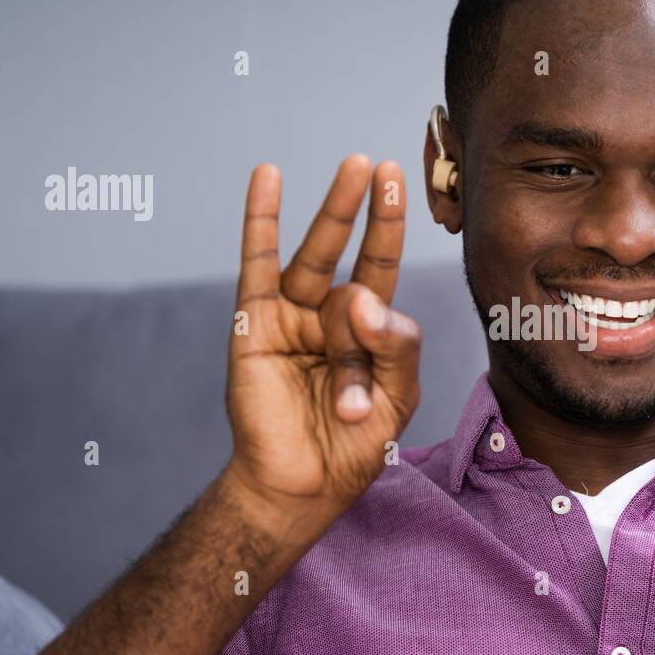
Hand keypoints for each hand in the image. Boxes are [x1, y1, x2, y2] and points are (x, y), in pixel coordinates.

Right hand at [222, 156, 420, 539]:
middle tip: (385, 169)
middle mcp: (329, 316)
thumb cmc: (354, 447)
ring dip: (335, 212)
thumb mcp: (397, 397)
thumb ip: (395, 347)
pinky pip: (257, 265)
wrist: (302, 485)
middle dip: (368, 211)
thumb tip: (363, 298)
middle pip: (350, 252)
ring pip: (316, 262)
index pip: (382, 268)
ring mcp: (290, 317)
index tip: (399, 184)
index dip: (390, 228)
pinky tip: (267, 178)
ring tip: (356, 170)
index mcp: (368, 331)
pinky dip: (261, 221)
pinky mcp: (254, 324)